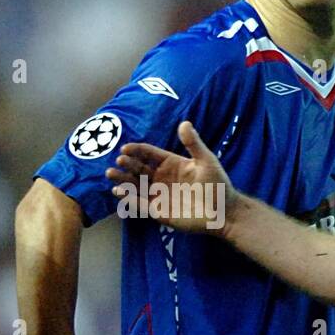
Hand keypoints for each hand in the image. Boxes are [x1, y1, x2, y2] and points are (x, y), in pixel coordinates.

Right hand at [104, 121, 235, 235]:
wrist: (224, 212)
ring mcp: (159, 195)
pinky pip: (140, 204)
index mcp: (171, 164)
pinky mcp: (159, 211)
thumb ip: (193, 143)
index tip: (125, 148)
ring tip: (110, 174)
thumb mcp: (206, 161)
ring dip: (122, 180)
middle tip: (119, 160)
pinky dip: (128, 198)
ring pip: (135, 185)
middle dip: (128, 164)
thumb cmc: (218, 185)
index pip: (149, 154)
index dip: (137, 150)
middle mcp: (162, 178)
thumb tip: (184, 122)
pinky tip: (118, 191)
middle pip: (139, 169)